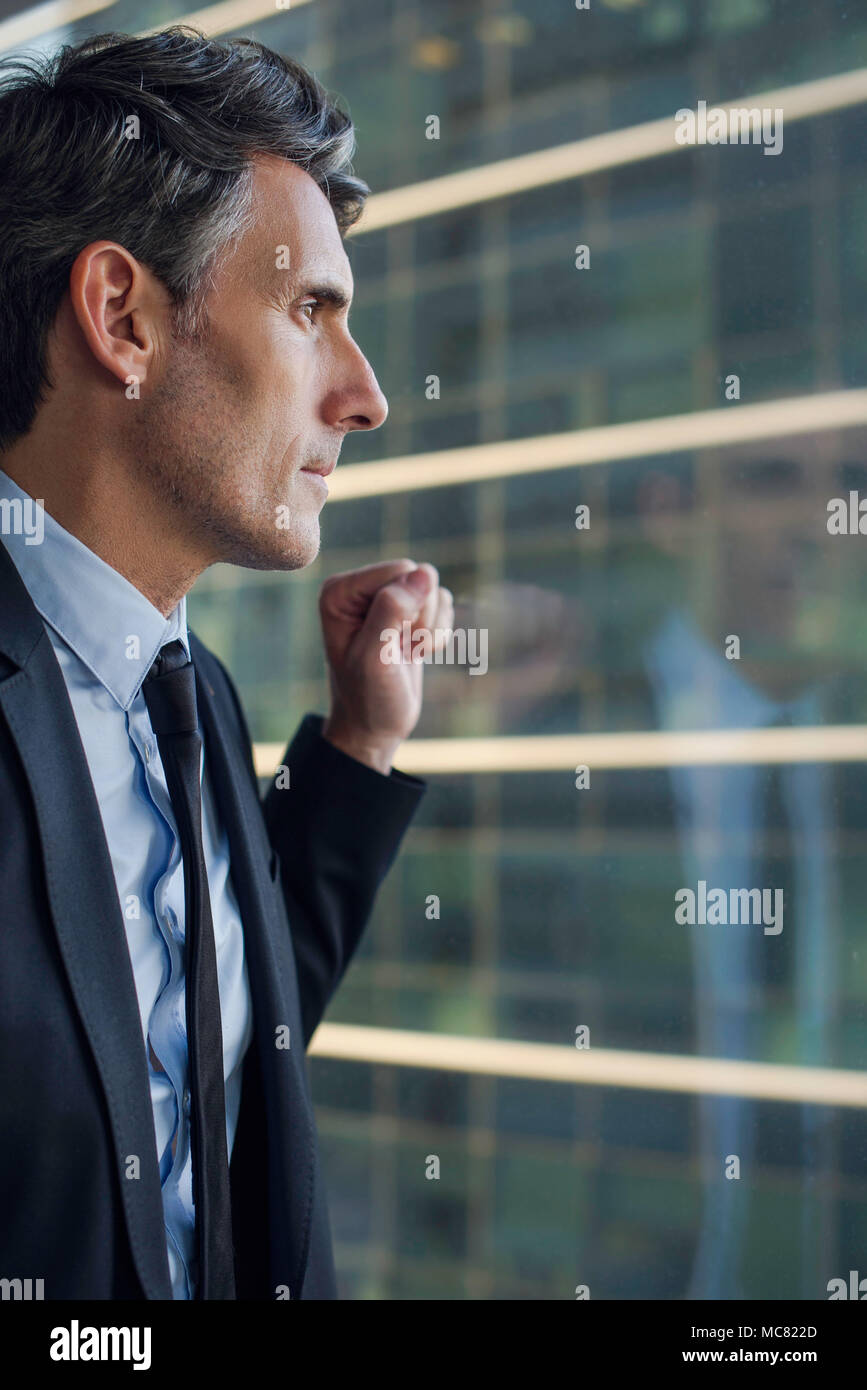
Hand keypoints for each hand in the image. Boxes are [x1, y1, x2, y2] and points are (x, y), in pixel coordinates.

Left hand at [318, 558, 453, 773]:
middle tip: (400, 651)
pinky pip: (442, 603)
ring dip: (430, 630)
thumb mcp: (375, 657)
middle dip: (420, 619)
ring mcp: (384, 597)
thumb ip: (393, 610)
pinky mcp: (407, 610)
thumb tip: (425, 573)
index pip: (400, 572)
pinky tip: (415, 653)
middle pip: (420, 578)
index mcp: (340, 591)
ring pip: (434, 591)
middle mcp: (359, 588)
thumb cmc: (368, 697)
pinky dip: (437, 634)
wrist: (375, 726)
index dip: (408, 609)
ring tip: (406, 654)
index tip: (390, 643)